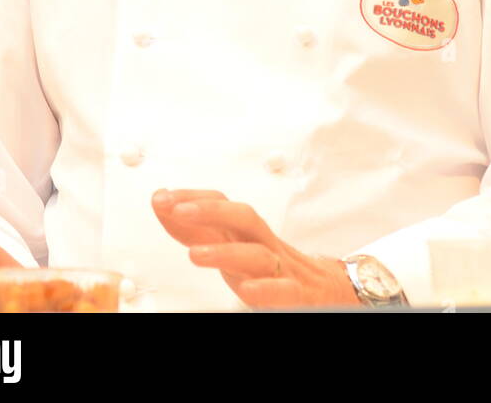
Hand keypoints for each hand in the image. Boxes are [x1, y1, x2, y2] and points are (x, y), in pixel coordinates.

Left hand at [151, 188, 361, 309]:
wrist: (331, 289)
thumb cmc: (273, 266)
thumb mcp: (234, 245)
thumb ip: (197, 230)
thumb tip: (160, 203)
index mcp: (248, 233)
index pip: (223, 203)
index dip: (193, 197)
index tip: (160, 197)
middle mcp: (264, 244)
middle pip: (242, 217)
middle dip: (208, 209)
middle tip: (175, 209)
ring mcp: (281, 268)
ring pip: (257, 253)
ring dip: (225, 251)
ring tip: (195, 255)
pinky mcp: (296, 294)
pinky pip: (283, 289)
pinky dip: (266, 288)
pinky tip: (247, 290)